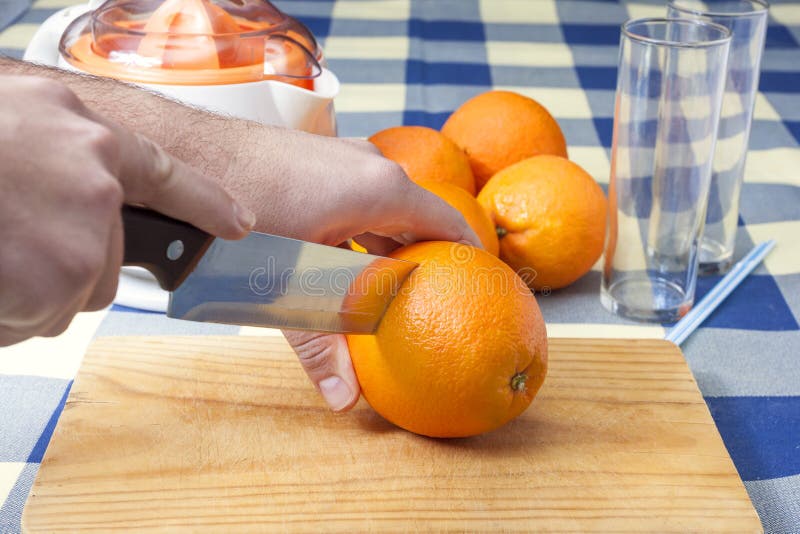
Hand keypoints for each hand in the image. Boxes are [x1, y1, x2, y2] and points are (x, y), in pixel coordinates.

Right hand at [0, 76, 253, 345]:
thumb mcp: (13, 120)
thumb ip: (57, 152)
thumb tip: (86, 189)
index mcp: (86, 138)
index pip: (167, 174)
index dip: (206, 201)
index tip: (240, 222)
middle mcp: (98, 187)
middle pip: (105, 260)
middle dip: (63, 266)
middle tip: (10, 241)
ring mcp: (82, 237)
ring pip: (69, 294)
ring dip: (28, 290)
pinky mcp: (58, 282)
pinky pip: (36, 319)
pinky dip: (7, 312)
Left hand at [220, 129, 482, 411]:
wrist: (178, 150)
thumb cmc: (236, 205)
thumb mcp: (285, 280)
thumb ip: (320, 342)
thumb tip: (347, 399)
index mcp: (381, 188)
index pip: (449, 223)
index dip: (470, 254)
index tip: (480, 282)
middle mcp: (368, 165)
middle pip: (415, 221)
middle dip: (422, 261)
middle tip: (429, 301)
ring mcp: (339, 159)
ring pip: (380, 212)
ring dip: (384, 249)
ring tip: (385, 289)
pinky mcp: (313, 162)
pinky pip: (354, 202)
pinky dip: (357, 233)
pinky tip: (337, 263)